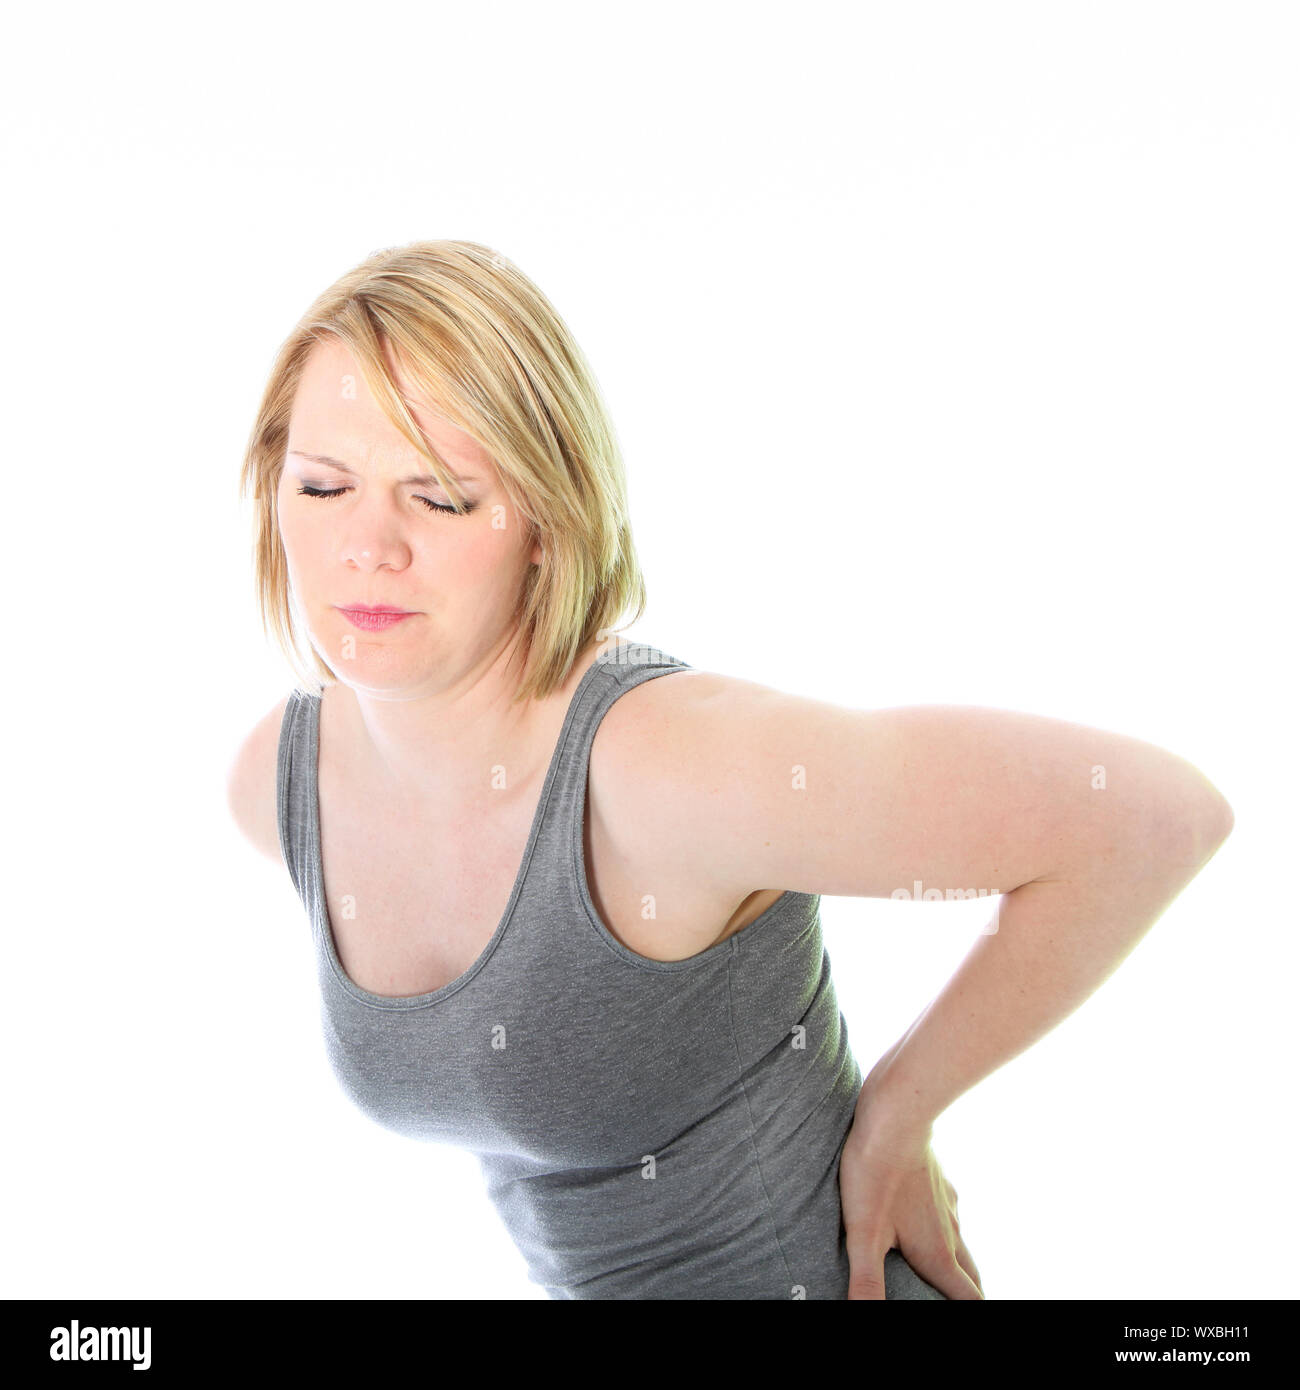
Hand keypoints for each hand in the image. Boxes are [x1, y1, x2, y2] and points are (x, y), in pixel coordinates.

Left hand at [839, 1108, 983, 1299]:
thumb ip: (867, 1283)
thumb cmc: (875, 1174)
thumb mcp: (864, 1235)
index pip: (968, 1299)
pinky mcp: (937, 1180)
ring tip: (946, 1274)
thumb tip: (863, 1316)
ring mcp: (947, 1204)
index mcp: (937, 1254)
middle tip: (962, 1300)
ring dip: (959, 1264)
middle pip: (972, 1277)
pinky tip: (927, 1218)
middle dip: (969, 1295)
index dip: (972, 1311)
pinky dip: (945, 1228)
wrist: (895, 1116)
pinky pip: (948, 1211)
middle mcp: (950, 1232)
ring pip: (962, 1243)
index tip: (969, 1313)